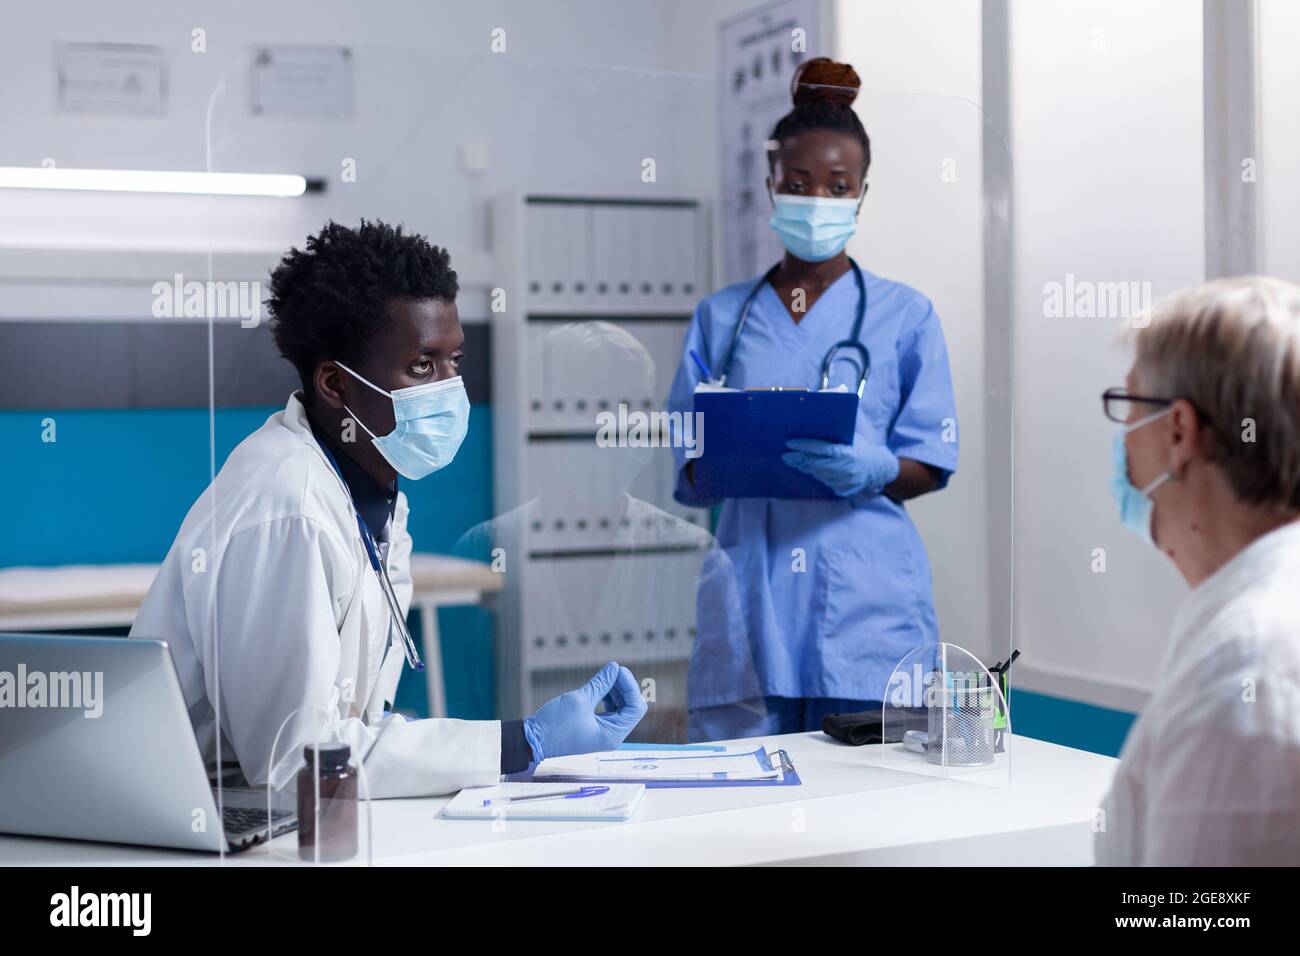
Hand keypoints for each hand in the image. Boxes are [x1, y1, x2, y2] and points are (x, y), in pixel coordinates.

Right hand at [522, 661, 646, 760]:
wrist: (532, 741)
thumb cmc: (554, 725)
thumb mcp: (580, 700)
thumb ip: (600, 683)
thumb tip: (614, 667)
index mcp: (613, 734)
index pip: (636, 707)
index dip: (630, 686)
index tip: (618, 671)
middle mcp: (612, 736)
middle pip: (630, 707)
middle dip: (624, 687)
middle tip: (612, 671)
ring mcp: (603, 732)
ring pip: (621, 707)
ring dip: (616, 691)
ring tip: (604, 678)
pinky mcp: (595, 728)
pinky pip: (609, 710)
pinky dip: (607, 697)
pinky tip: (599, 687)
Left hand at [782, 434, 898, 496]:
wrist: (879, 468)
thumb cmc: (862, 447)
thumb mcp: (853, 435)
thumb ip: (837, 428)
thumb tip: (819, 410)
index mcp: (848, 453)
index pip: (822, 449)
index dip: (804, 446)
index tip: (789, 443)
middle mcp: (846, 469)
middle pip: (815, 464)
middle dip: (798, 459)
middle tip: (784, 455)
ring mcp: (844, 482)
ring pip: (817, 474)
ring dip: (804, 467)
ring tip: (792, 460)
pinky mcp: (842, 490)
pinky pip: (824, 482)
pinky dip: (814, 474)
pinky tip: (806, 468)